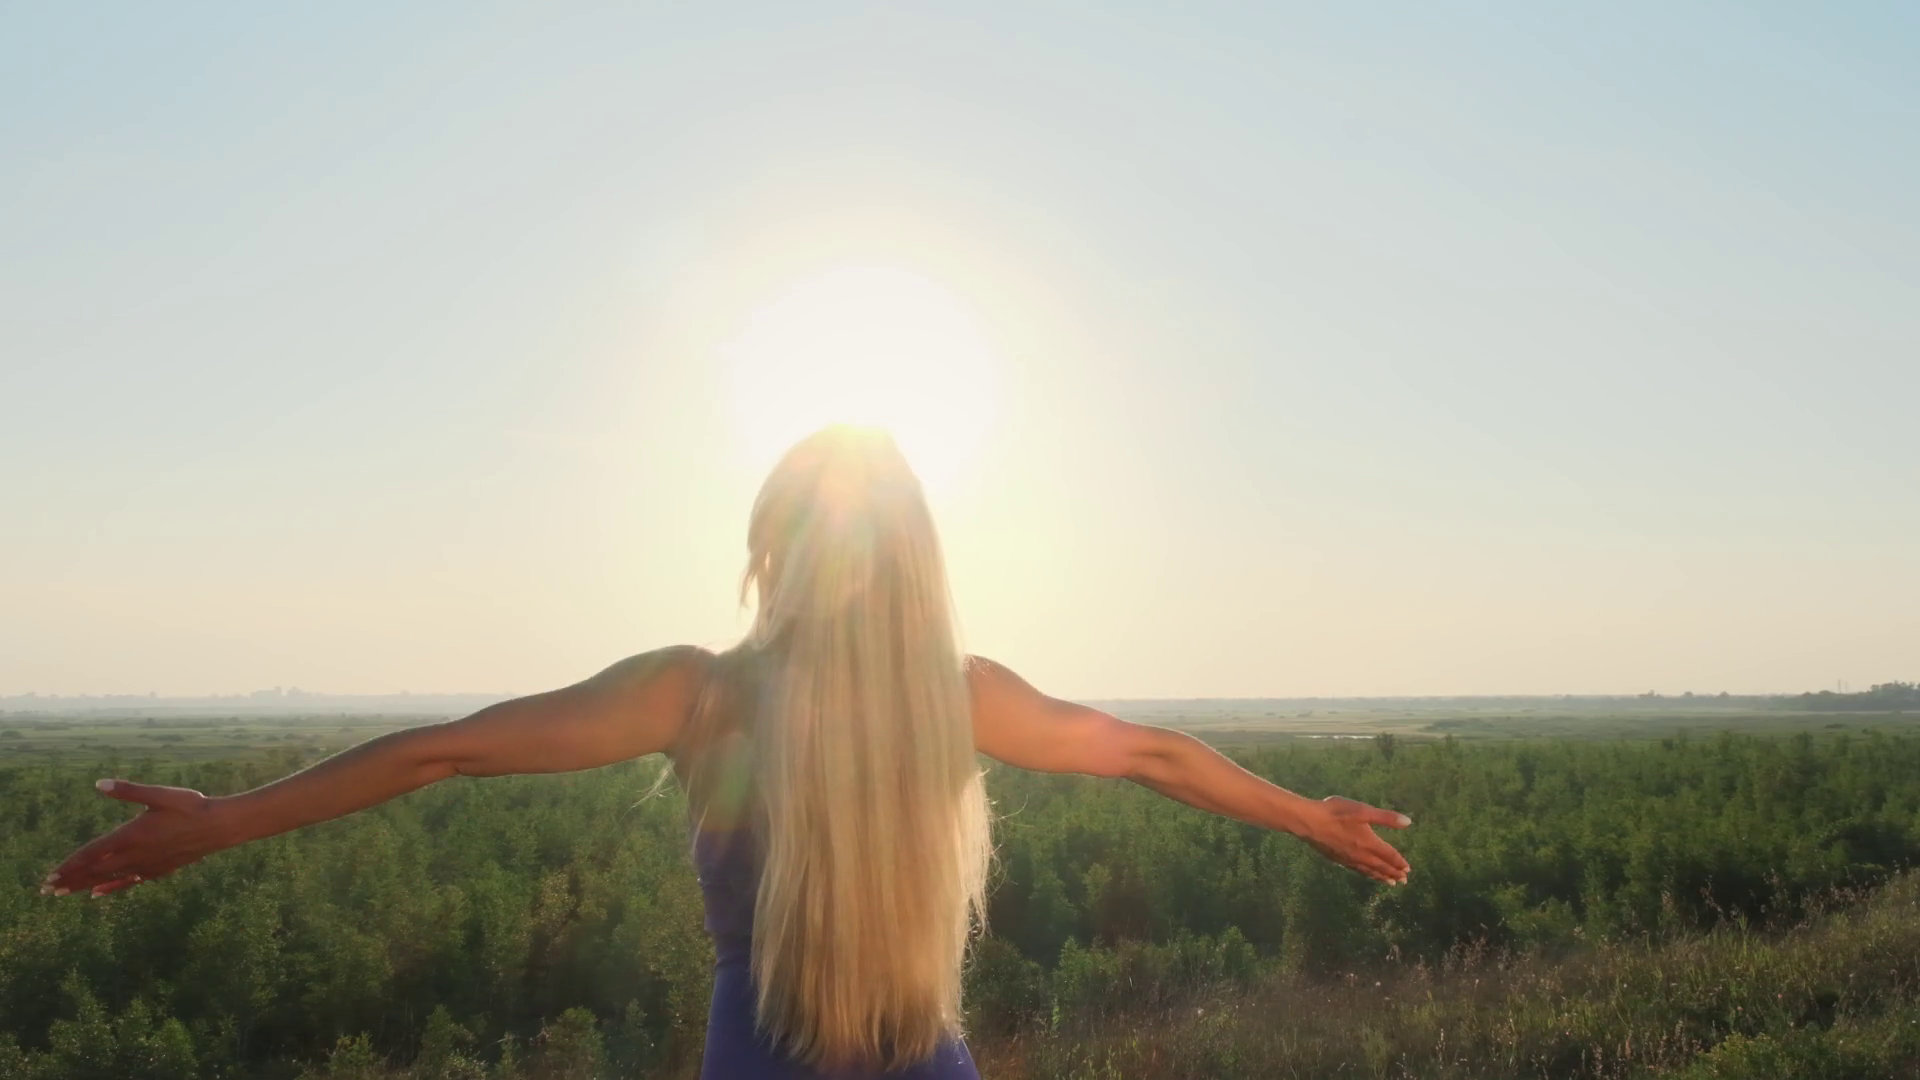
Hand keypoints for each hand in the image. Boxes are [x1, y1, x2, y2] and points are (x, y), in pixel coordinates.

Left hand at [39, 779, 232, 898]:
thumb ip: (128, 791)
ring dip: (85, 886)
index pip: (92, 854)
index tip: (50, 877)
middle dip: (70, 880)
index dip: (70, 866)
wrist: (219, 826)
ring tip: (65, 893)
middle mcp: (135, 854)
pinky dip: (111, 888)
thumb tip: (100, 784)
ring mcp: (146, 864)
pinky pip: (128, 882)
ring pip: (109, 879)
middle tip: (48, 890)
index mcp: (131, 835)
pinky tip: (98, 894)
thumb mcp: (159, 795)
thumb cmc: (191, 807)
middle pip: (96, 871)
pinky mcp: (158, 869)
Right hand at [1299, 795, 1411, 884]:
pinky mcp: (1338, 859)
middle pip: (1381, 867)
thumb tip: (1408, 822)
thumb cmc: (1336, 813)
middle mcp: (1361, 855)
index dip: (1399, 862)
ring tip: (1390, 883)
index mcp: (1370, 843)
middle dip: (1393, 873)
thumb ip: (1386, 818)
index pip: (1389, 856)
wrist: (1310, 822)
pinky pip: (1357, 870)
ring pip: (1369, 871)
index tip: (1408, 870)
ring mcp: (1349, 859)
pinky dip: (1366, 874)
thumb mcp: (1364, 811)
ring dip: (1381, 877)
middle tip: (1403, 881)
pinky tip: (1366, 874)